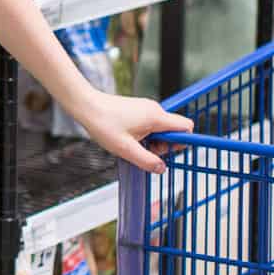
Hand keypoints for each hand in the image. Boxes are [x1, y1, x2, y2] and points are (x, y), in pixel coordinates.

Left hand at [74, 91, 193, 173]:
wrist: (87, 106)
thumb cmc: (103, 124)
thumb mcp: (126, 149)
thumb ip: (147, 161)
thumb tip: (162, 168)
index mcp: (156, 117)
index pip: (186, 127)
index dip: (182, 142)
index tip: (167, 152)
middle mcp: (155, 109)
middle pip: (174, 130)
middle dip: (164, 144)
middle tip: (145, 150)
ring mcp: (147, 108)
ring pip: (162, 128)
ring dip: (153, 141)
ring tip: (133, 145)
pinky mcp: (139, 110)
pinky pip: (151, 125)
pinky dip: (146, 135)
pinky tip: (130, 139)